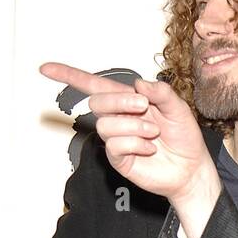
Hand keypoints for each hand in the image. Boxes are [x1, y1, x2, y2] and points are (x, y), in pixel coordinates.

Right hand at [39, 62, 214, 204]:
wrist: (191, 169)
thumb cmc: (184, 138)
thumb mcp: (179, 109)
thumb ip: (161, 92)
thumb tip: (139, 84)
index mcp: (128, 100)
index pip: (93, 85)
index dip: (69, 76)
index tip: (46, 68)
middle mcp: (118, 118)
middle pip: (96, 101)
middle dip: (120, 101)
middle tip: (144, 107)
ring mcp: (116, 139)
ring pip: (105, 124)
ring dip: (133, 126)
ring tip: (154, 133)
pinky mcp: (119, 158)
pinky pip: (115, 144)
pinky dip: (135, 143)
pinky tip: (149, 148)